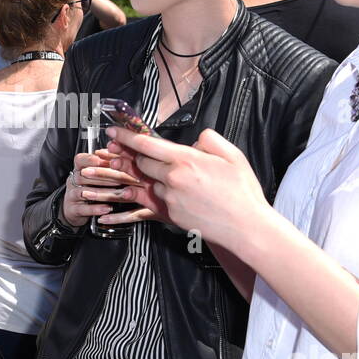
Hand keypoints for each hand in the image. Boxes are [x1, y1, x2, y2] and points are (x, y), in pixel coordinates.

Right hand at [59, 148, 143, 227]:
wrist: (74, 208)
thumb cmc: (89, 188)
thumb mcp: (96, 175)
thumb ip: (106, 165)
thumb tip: (122, 153)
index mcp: (79, 169)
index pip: (81, 160)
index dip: (92, 160)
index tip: (106, 161)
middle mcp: (73, 180)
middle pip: (84, 175)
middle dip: (104, 177)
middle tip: (120, 179)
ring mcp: (71, 195)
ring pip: (84, 192)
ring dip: (102, 192)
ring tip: (117, 193)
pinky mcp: (73, 209)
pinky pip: (83, 209)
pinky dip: (96, 209)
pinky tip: (107, 208)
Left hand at [105, 125, 274, 245]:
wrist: (245, 227)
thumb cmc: (241, 191)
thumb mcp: (233, 155)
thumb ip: (210, 140)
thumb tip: (196, 140)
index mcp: (185, 159)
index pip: (146, 144)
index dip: (126, 137)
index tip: (113, 132)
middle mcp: (173, 178)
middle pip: (144, 163)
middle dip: (146, 159)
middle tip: (161, 159)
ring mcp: (170, 198)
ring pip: (155, 182)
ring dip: (164, 180)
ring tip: (193, 187)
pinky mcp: (171, 214)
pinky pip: (164, 199)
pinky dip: (173, 196)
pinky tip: (194, 200)